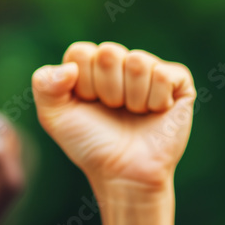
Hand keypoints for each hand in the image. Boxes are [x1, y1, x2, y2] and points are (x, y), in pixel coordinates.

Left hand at [32, 42, 195, 192]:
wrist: (124, 172)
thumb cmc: (91, 144)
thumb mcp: (55, 117)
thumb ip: (44, 85)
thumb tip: (69, 68)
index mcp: (94, 66)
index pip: (82, 52)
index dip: (82, 83)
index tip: (88, 105)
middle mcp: (123, 63)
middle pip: (110, 52)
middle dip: (107, 89)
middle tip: (113, 110)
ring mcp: (152, 71)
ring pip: (138, 62)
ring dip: (132, 97)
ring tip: (134, 113)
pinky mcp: (179, 83)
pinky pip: (164, 75)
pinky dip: (156, 100)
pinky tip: (156, 112)